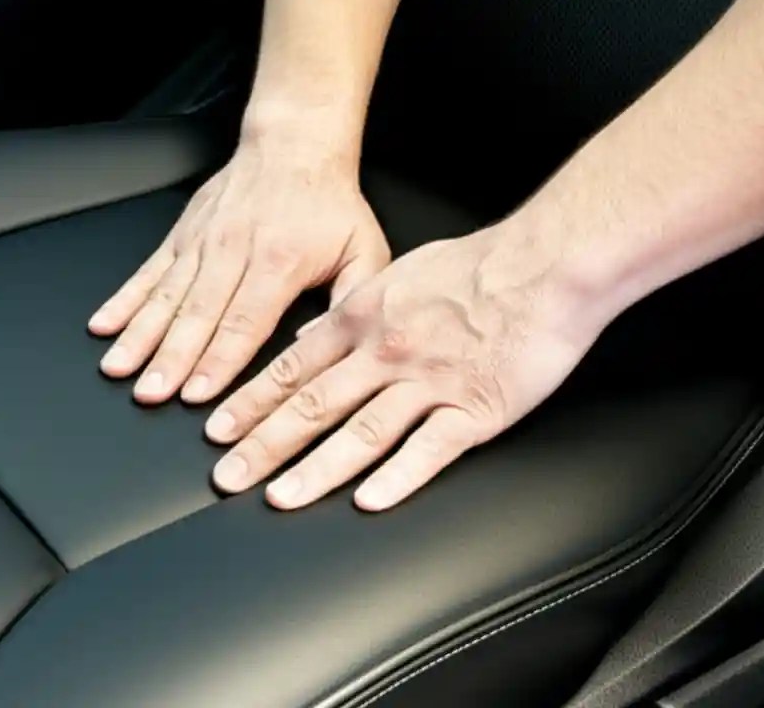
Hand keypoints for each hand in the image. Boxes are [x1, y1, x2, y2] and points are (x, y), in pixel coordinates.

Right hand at [88, 144, 390, 404]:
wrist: (294, 145)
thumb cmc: (330, 204)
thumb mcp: (365, 252)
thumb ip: (349, 303)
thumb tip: (319, 348)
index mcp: (280, 262)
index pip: (245, 322)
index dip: (219, 361)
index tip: (197, 393)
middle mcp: (233, 252)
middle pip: (196, 316)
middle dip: (170, 359)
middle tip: (150, 394)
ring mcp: (202, 244)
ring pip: (166, 297)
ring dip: (140, 336)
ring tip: (118, 368)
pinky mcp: (181, 237)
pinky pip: (148, 273)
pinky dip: (123, 301)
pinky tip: (103, 327)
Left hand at [204, 224, 601, 511]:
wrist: (545, 263)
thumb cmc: (475, 267)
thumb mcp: (395, 274)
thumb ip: (348, 311)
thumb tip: (306, 336)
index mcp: (362, 318)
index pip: (291, 368)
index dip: (250, 403)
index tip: (217, 430)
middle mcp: (385, 352)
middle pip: (312, 405)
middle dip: (263, 444)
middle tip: (227, 476)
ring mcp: (428, 382)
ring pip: (360, 432)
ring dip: (314, 469)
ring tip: (280, 497)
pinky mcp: (475, 408)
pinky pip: (429, 449)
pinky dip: (396, 477)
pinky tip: (367, 501)